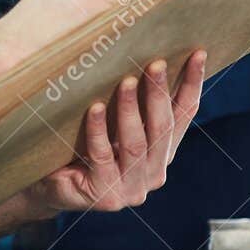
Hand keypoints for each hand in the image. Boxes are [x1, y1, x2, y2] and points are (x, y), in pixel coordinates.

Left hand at [20, 50, 206, 213]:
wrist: (50, 187)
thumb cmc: (83, 145)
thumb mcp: (114, 124)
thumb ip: (135, 105)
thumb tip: (144, 53)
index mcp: (162, 154)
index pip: (184, 115)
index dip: (192, 84)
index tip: (198, 53)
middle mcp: (154, 174)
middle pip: (162, 128)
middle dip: (159, 93)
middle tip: (155, 63)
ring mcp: (131, 189)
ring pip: (136, 144)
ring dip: (131, 109)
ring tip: (125, 81)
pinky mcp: (105, 196)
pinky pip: (102, 156)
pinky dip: (98, 130)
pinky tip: (94, 108)